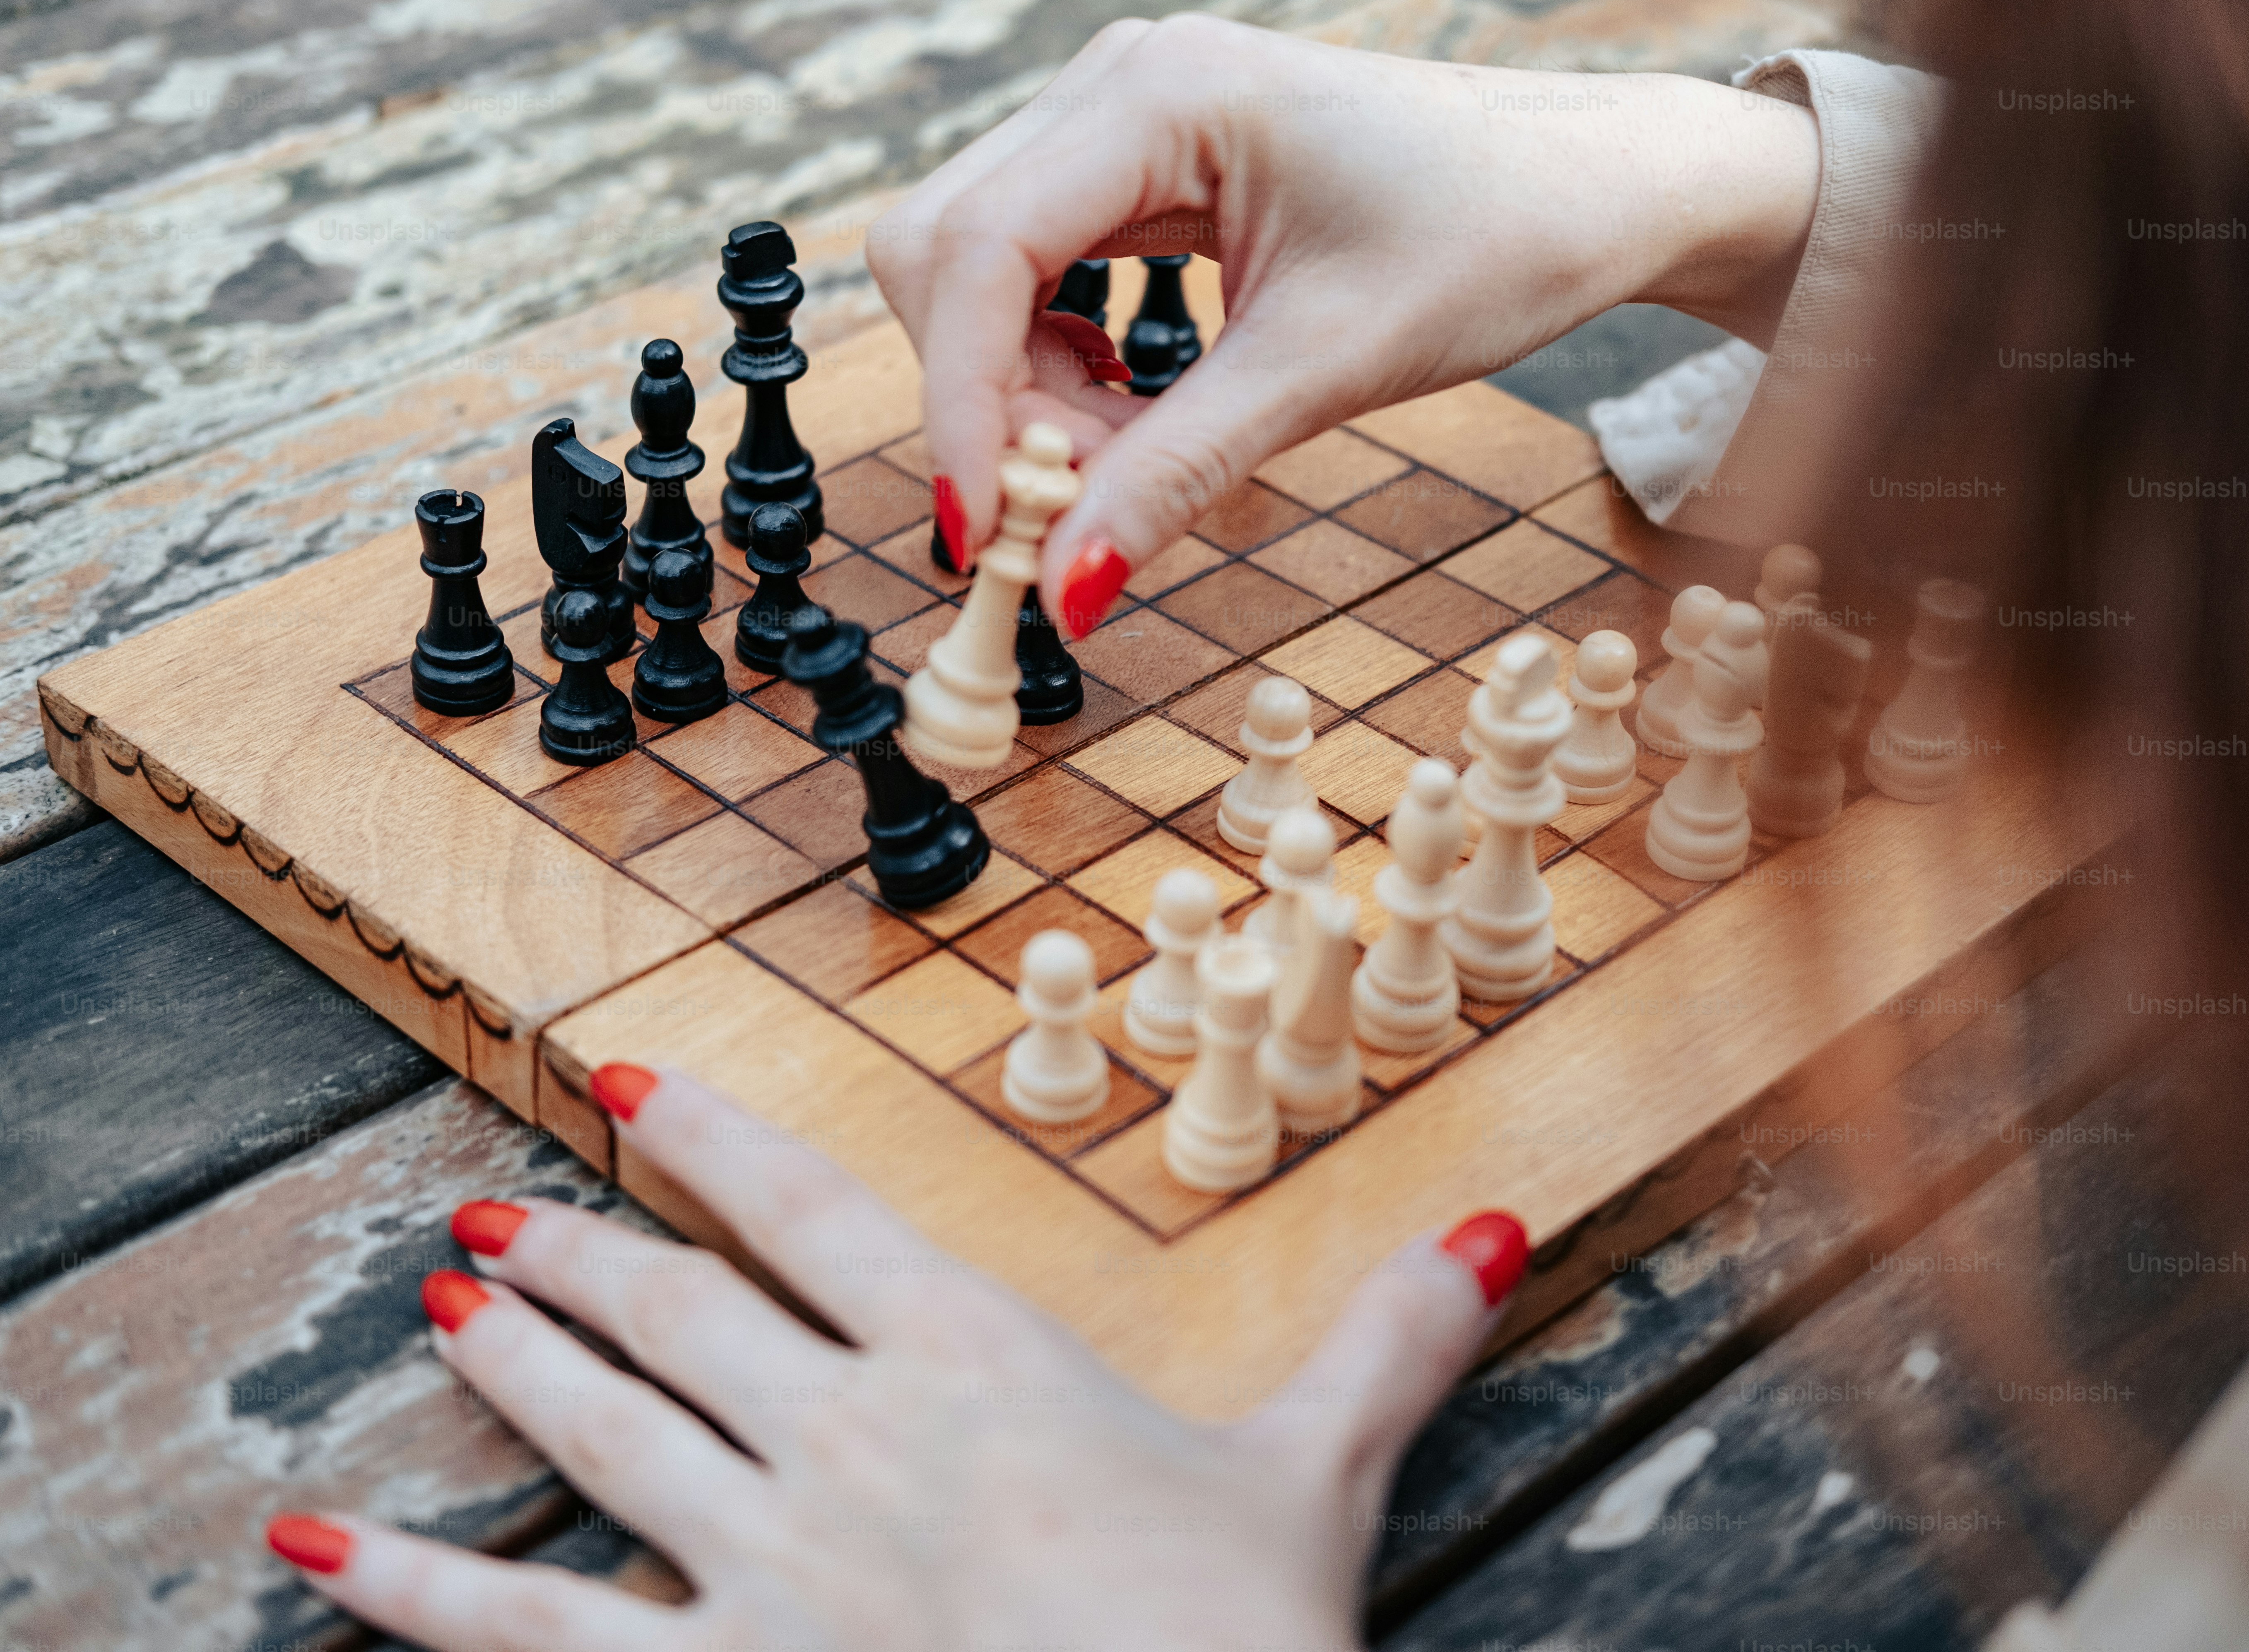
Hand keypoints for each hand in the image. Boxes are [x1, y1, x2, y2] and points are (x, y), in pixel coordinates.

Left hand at [262, 1063, 1528, 1650]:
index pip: (816, 1214)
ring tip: (441, 1308)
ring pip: (601, 1434)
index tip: (628, 1087)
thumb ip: (1388, 1343)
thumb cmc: (1231, 1633)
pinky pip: (531, 1633)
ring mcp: (766, 1567)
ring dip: (515, 1365)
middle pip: (682, 1316)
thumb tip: (1492, 1224)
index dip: (718, 1145)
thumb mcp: (1315, 1475)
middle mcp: (849, 1438)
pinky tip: (321, 1558)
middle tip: (500, 1213)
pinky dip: (417, 1598)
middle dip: (585, 1257)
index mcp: (976, 1362)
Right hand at [864, 14, 1819, 635]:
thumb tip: (1065, 588)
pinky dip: (1060, 366)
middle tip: (1070, 508)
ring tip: (1128, 468)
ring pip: (979, 271)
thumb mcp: (1328, 368)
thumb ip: (1178, 471)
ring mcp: (1123, 120)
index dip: (964, 403)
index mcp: (1158, 92)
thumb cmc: (1492, 239)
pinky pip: (1039, 275)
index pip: (979, 250)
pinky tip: (1135, 418)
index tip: (987, 530)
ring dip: (1025, 393)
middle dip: (986, 398)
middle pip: (948, 253)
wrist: (1588, 187)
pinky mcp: (1143, 168)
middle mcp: (1118, 84)